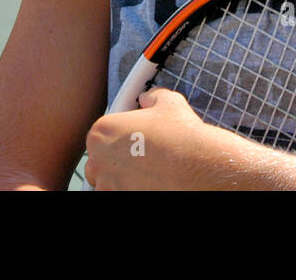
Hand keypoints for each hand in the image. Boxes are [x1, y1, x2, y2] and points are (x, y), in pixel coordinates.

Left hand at [83, 88, 246, 189]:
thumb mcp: (167, 102)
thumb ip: (151, 96)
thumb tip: (146, 98)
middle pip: (99, 161)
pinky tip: (149, 183)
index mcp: (102, 130)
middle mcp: (97, 158)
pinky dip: (128, 189)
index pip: (101, 135)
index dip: (119, 138)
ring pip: (106, 182)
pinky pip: (117, 193)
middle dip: (115, 161)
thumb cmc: (181, 134)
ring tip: (147, 173)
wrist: (198, 165)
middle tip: (141, 159)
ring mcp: (105, 184)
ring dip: (120, 179)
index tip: (134, 142)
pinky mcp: (116, 199)